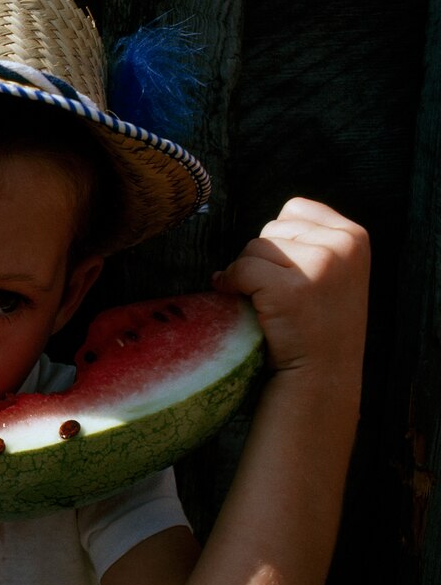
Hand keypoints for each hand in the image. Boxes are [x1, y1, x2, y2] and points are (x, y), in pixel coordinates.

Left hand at [213, 198, 369, 381]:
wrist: (322, 375)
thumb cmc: (319, 324)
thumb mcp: (334, 272)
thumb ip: (311, 242)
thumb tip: (258, 234)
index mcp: (354, 236)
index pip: (294, 209)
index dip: (282, 240)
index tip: (291, 273)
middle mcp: (342, 245)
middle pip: (271, 229)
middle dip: (266, 259)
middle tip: (282, 294)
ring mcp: (318, 265)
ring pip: (253, 247)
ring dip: (249, 274)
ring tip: (272, 303)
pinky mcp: (288, 287)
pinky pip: (240, 269)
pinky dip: (231, 285)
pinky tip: (247, 305)